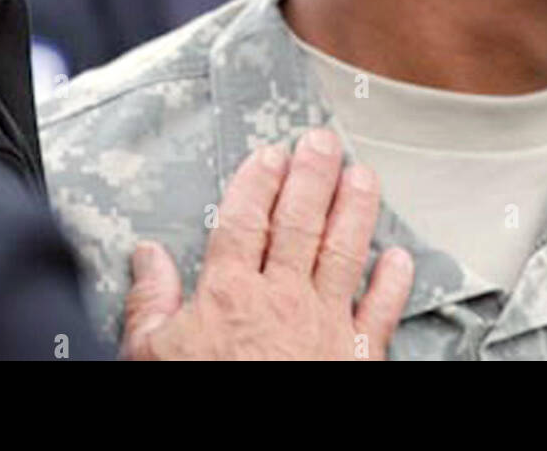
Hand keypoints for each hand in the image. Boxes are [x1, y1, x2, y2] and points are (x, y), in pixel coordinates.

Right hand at [120, 128, 412, 359]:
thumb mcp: (150, 357)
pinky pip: (381, 312)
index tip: (270, 154)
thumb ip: (149, 304)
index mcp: (228, 295)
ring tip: (362, 174)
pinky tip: (399, 257)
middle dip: (312, 175)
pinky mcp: (360, 357)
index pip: (244, 221)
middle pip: (299, 222)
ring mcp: (325, 326)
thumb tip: (146, 257)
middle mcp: (281, 299)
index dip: (257, 182)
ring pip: (345, 251)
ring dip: (355, 208)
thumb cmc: (197, 406)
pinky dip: (393, 283)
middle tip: (322, 141)